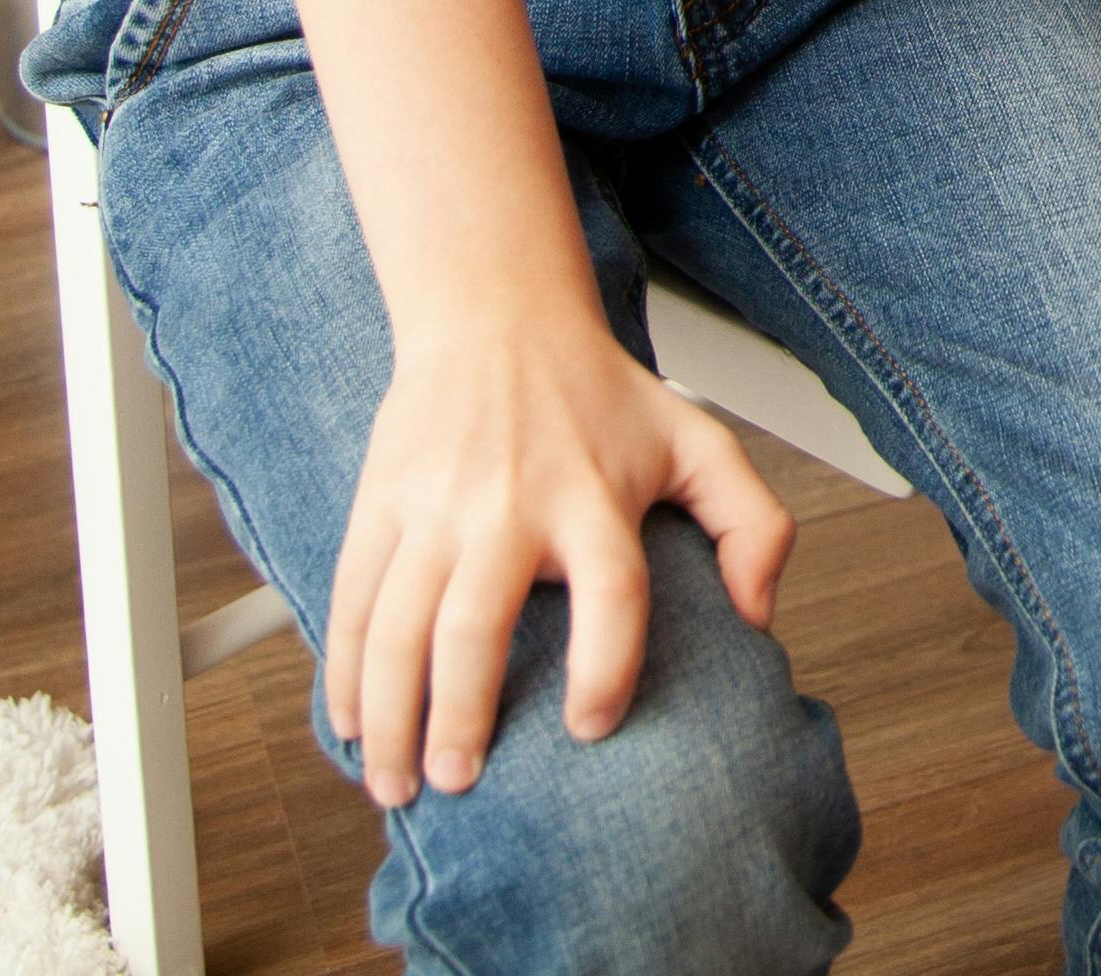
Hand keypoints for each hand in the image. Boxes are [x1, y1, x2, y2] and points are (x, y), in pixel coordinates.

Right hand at [326, 303, 796, 806]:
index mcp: (592, 495)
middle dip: (461, 718)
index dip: (605, 668)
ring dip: (390, 716)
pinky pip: (351, 600)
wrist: (497, 315)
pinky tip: (349, 723)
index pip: (612, 592)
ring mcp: (433, 506)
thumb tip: (758, 619)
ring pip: (395, 627)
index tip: (589, 726)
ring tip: (397, 785)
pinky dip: (342, 671)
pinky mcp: (379, 503)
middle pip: (473, 627)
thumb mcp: (697, 440)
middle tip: (465, 783)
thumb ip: (753, 524)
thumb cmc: (600, 394)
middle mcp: (506, 505)